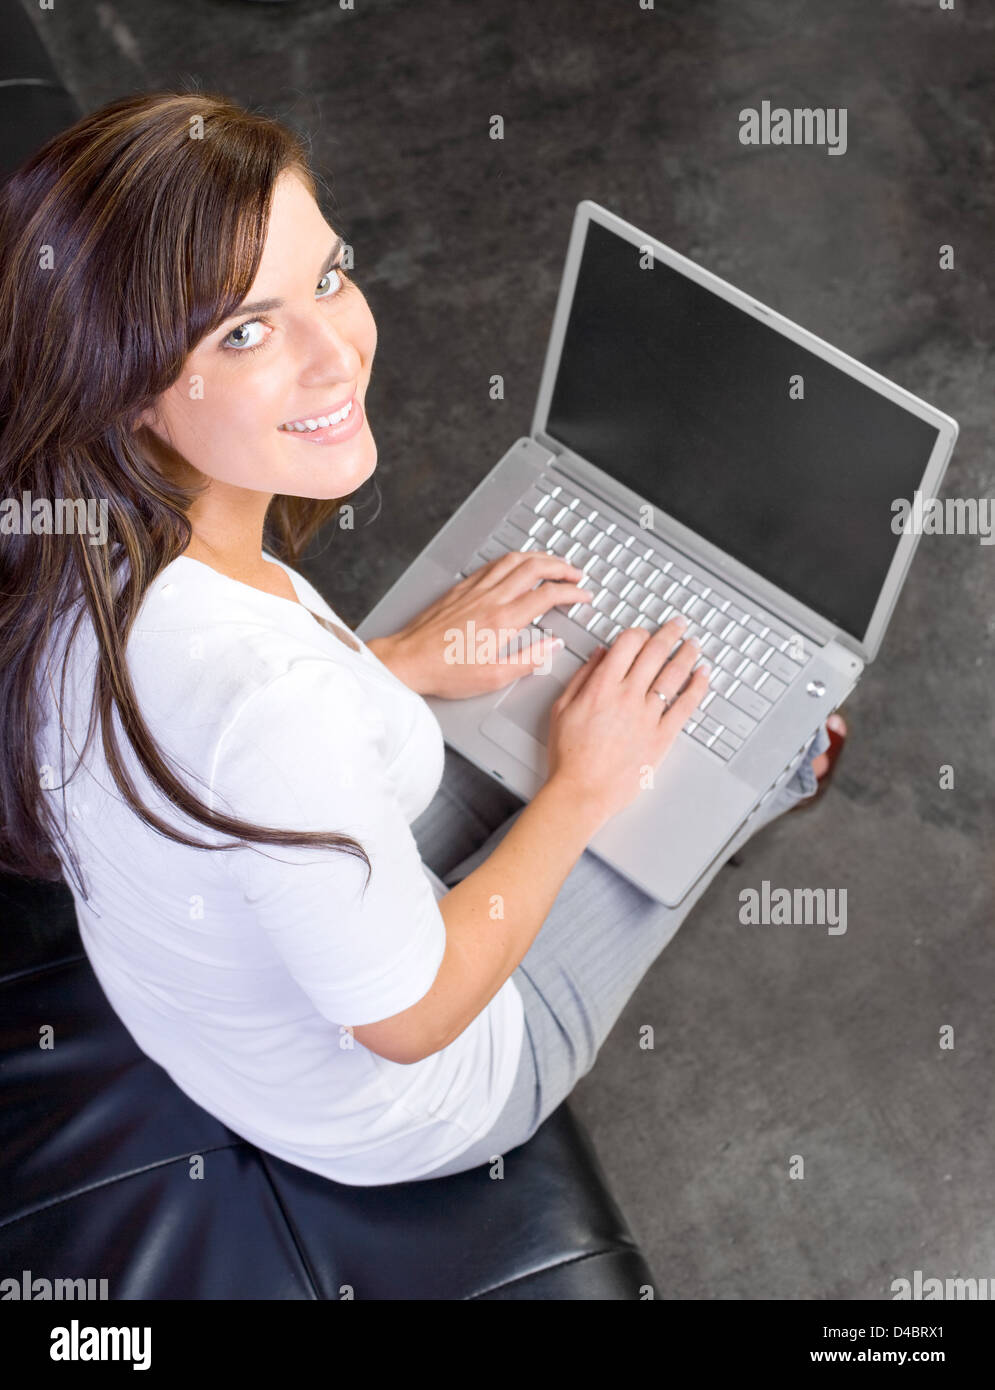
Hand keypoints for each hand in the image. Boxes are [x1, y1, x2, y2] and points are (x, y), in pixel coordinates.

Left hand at [368, 551, 592, 698]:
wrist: (408, 661)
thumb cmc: (445, 671)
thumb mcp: (493, 677)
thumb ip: (528, 660)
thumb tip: (552, 646)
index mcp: (503, 621)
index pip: (547, 596)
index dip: (572, 592)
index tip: (583, 595)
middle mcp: (490, 599)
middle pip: (534, 568)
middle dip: (561, 567)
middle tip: (575, 574)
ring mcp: (474, 590)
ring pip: (514, 560)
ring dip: (539, 557)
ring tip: (552, 563)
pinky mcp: (461, 588)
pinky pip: (493, 565)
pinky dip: (513, 560)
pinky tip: (517, 565)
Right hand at [545, 616, 710, 826]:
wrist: (582, 792)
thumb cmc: (569, 756)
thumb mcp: (562, 709)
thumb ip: (582, 677)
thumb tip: (599, 654)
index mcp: (601, 687)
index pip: (628, 644)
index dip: (639, 632)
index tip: (644, 632)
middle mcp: (627, 696)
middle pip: (655, 653)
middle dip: (670, 633)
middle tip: (678, 624)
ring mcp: (647, 716)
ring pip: (674, 675)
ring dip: (687, 654)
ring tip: (694, 643)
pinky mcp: (662, 737)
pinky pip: (686, 706)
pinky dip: (698, 687)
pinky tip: (703, 675)